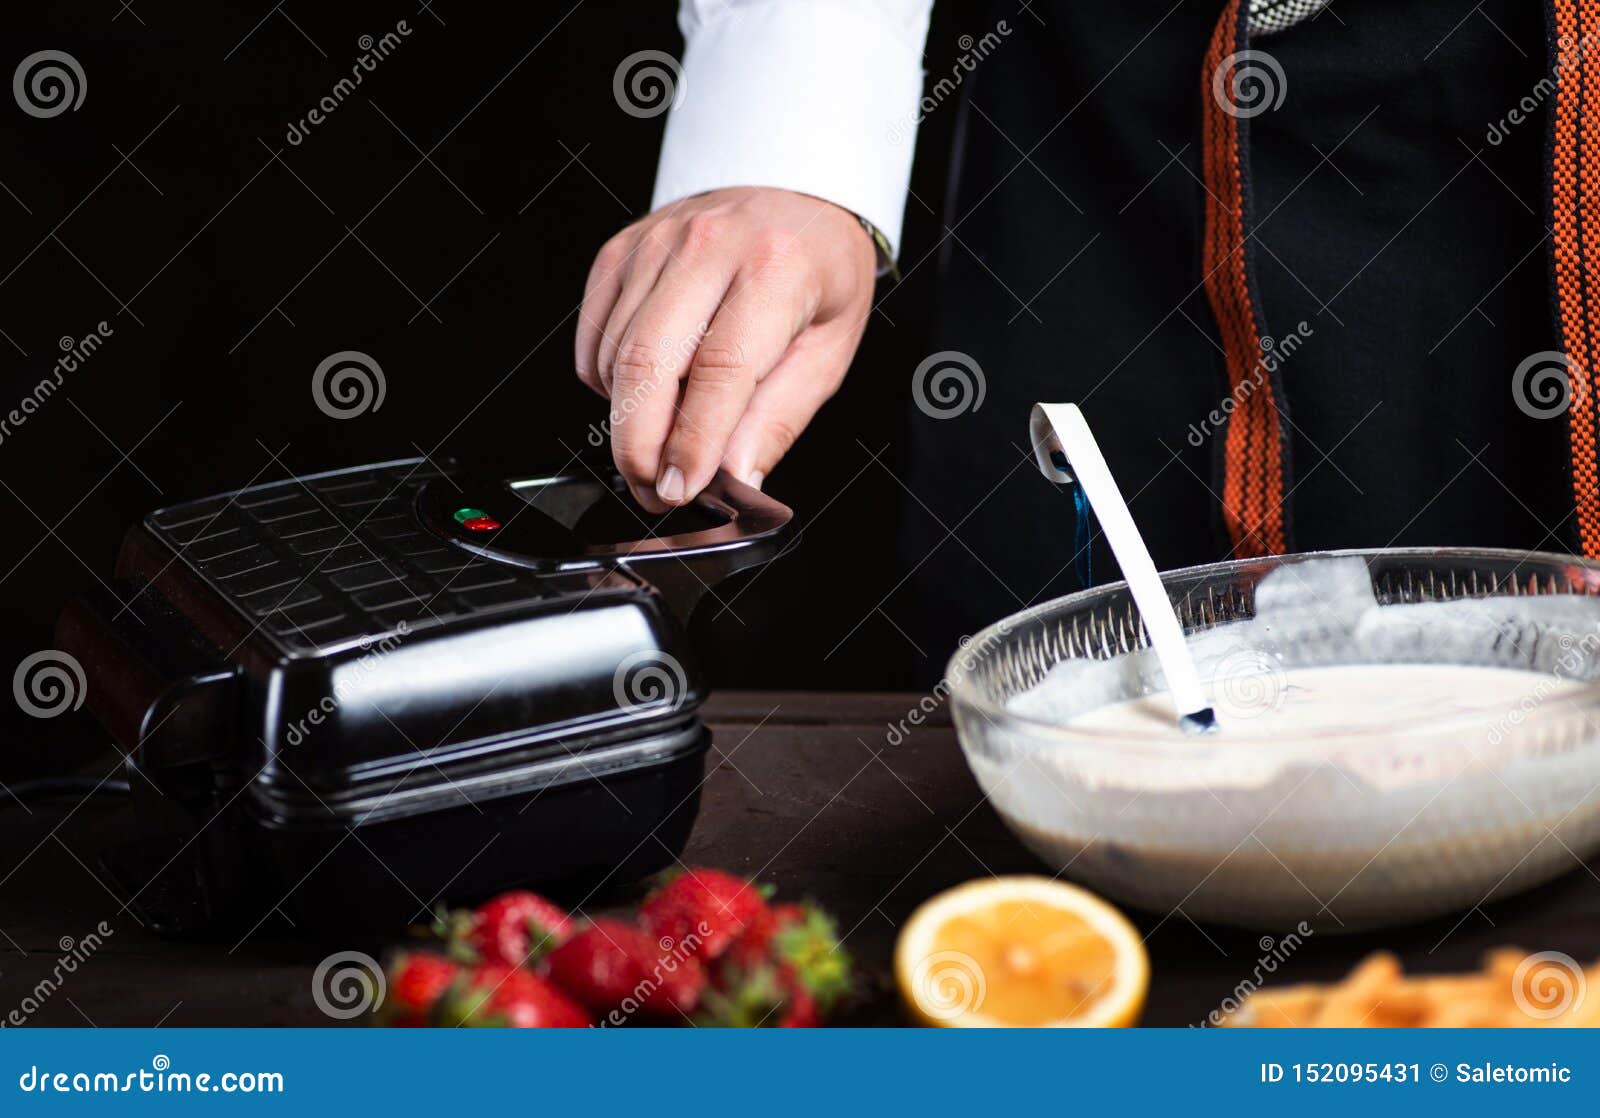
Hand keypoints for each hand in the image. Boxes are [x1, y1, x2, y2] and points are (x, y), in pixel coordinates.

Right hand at [575, 186, 876, 510]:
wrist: (794, 194)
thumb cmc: (819, 273)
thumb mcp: (829, 349)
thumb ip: (778, 418)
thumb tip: (736, 478)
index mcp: (775, 267)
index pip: (720, 368)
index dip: (693, 439)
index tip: (681, 489)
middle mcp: (708, 244)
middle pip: (648, 363)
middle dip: (640, 445)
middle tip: (657, 490)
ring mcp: (656, 243)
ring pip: (615, 356)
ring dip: (627, 420)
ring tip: (661, 447)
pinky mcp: (621, 251)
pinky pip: (595, 337)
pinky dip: (609, 382)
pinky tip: (647, 392)